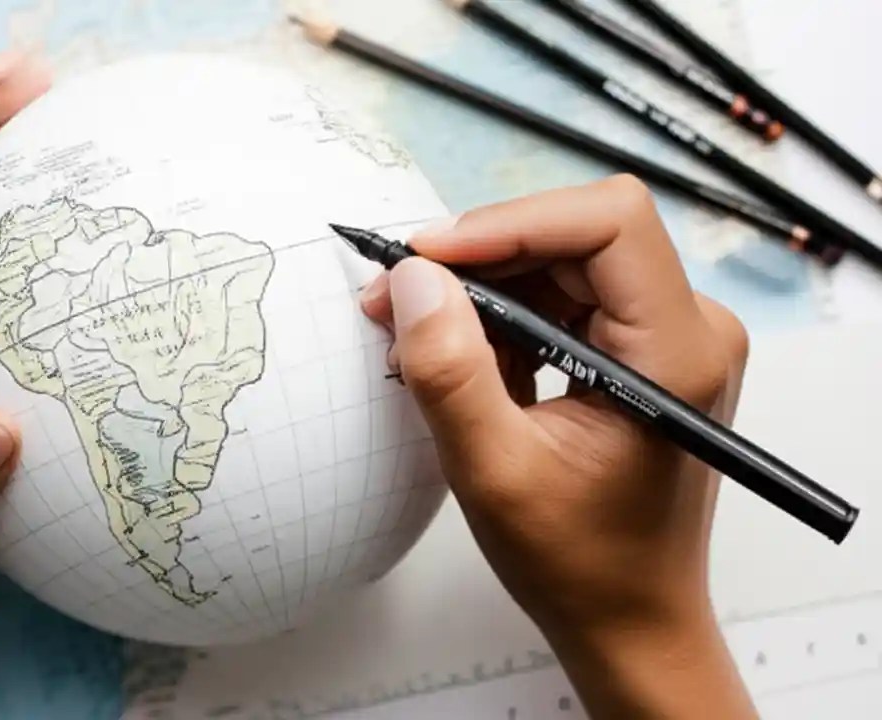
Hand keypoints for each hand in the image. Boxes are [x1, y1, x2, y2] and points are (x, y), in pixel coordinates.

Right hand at [361, 176, 756, 717]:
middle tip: (397, 296)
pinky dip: (502, 314)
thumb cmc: (580, 563)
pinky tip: (460, 356)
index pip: (607, 223)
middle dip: (481, 256)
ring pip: (563, 261)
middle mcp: (690, 328)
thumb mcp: (494, 473)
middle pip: (579, 234)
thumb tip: (411, 280)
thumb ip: (450, 373)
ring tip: (416, 334)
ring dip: (483, 287)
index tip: (427, 258)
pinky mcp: (640, 348)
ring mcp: (668, 335)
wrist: (629, 617)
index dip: (509, 223)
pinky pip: (564, 296)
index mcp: (677, 352)